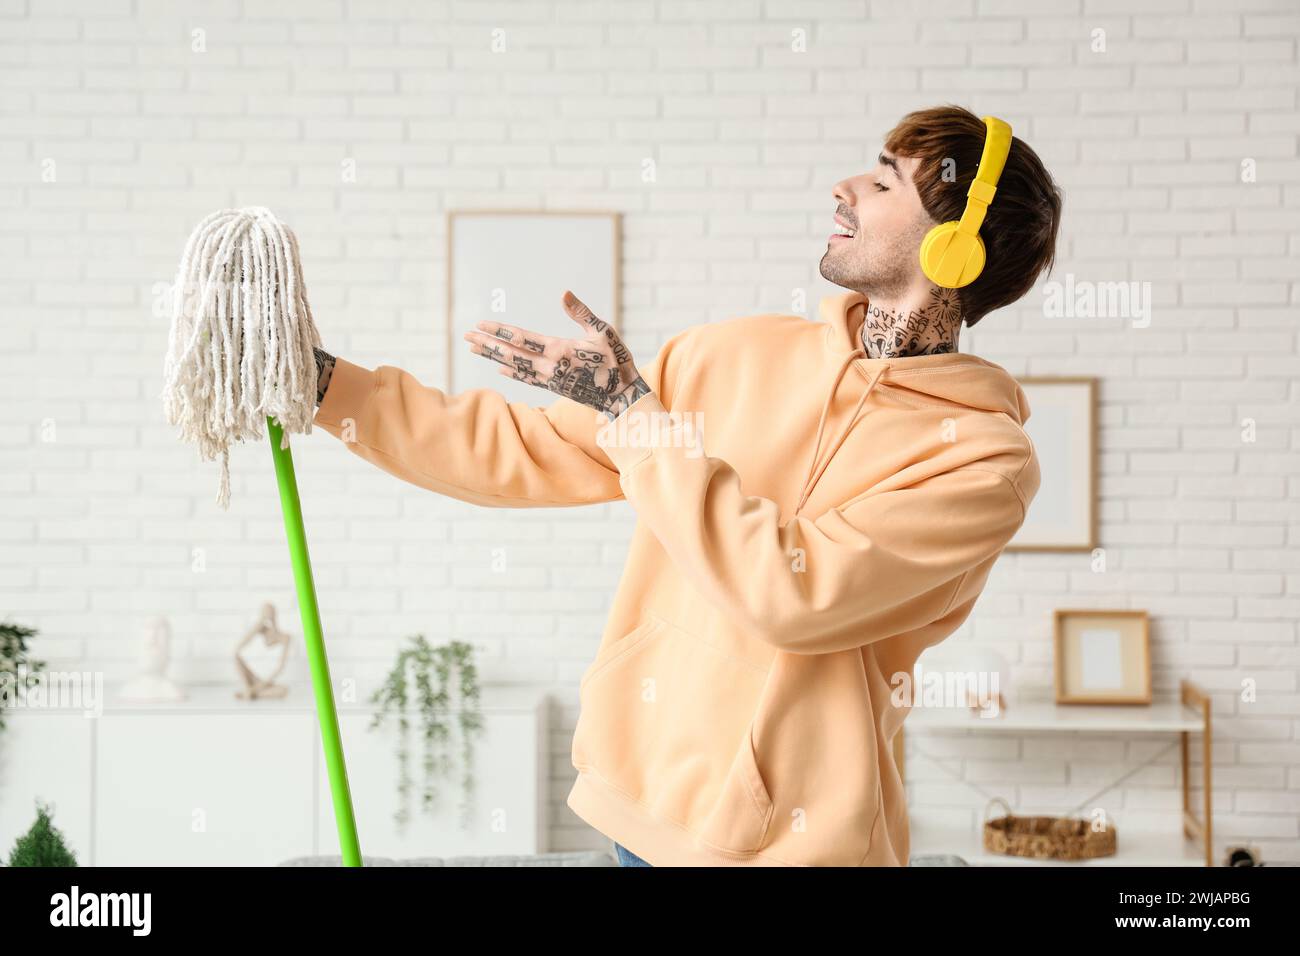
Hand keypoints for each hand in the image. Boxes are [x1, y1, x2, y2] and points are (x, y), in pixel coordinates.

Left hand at [462, 290, 651, 420]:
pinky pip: (526, 379)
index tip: (480, 324)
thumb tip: (563, 293)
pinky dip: (511, 372)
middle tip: (466, 336)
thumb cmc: (616, 359)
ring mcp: (550, 378)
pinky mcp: (554, 387)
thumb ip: (581, 312)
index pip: (521, 338)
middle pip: (510, 353)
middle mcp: (549, 365)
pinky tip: (499, 367)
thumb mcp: (602, 331)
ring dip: (493, 356)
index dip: (498, 331)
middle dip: (487, 343)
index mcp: (559, 349)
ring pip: (514, 366)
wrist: (622, 395)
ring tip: (475, 348)